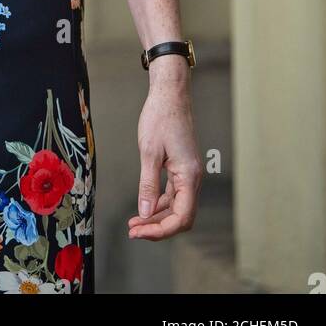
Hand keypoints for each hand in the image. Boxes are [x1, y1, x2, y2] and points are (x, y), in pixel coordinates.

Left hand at [128, 65, 203, 239]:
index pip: (181, 217)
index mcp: (189, 175)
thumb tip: (145, 212)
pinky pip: (174, 194)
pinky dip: (160, 203)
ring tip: (135, 222)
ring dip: (157, 217)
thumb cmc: (160, 117)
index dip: (160, 230)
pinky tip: (144, 207)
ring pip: (177, 206)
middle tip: (133, 230)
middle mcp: (192, 178)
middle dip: (158, 227)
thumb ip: (148, 185)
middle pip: (181, 216)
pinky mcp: (182, 168)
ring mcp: (188, 173)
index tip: (138, 231)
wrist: (170, 94)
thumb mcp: (149, 152)